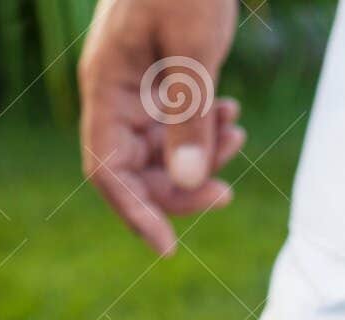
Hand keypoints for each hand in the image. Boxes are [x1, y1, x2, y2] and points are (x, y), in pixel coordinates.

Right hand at [79, 0, 243, 255]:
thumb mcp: (194, 47)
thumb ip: (190, 116)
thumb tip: (190, 182)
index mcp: (107, 87)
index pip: (107, 171)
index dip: (136, 214)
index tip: (169, 248)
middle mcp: (115, 94)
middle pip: (136, 170)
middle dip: (180, 187)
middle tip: (227, 193)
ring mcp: (137, 88)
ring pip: (161, 151)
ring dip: (200, 158)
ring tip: (237, 134)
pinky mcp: (161, 79)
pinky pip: (176, 126)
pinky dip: (205, 132)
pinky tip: (233, 115)